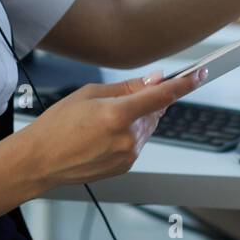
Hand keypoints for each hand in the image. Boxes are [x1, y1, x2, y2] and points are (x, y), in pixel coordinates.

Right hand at [26, 68, 207, 187]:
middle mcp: (127, 138)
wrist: (40, 160)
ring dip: (136, 118)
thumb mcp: (89, 93)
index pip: (162, 96)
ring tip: (101, 121)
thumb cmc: (58, 125)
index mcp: (117, 115)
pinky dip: (128, 133)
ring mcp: (128, 154)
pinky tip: (103, 134)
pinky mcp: (126, 165)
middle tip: (117, 98)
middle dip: (146, 100)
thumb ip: (126, 87)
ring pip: (147, 126)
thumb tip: (154, 80)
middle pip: (155, 110)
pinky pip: (137, 142)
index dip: (184, 83)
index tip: (198, 74)